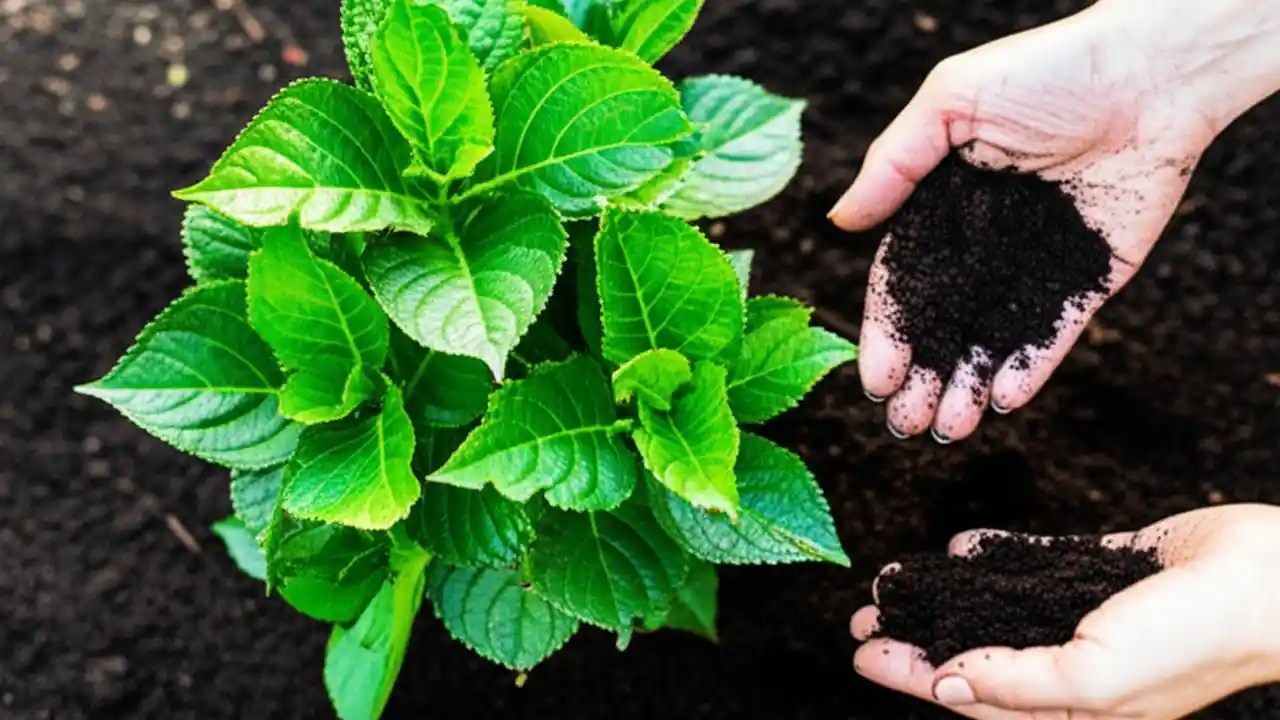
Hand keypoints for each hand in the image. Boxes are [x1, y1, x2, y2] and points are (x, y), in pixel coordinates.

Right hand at [829, 0, 1279, 441]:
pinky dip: (1027, 371)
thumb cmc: (1046, 73)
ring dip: (967, 389)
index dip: (886, 334)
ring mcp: (1030, 270)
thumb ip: (892, 164)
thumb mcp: (951, 102)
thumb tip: (839, 221)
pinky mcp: (1084, 283)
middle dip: (921, 379)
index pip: (901, 285)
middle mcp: (979, 248)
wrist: (1150, 77)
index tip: (876, 379)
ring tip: (948, 429)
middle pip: (940, 327)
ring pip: (990, 343)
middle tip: (905, 425)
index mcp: (938, 209)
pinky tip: (1003, 399)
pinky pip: (1050, 337)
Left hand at [851, 504, 1279, 719]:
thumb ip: (1016, 683)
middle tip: (862, 617)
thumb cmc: (1191, 640)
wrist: (1274, 581)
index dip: (912, 674)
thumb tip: (947, 684)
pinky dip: (998, 559)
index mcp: (1073, 710)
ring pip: (998, 610)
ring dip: (946, 597)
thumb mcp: (1095, 677)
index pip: (972, 696)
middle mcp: (1075, 670)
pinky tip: (963, 549)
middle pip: (974, 654)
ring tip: (896, 582)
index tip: (859, 653)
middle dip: (915, 638)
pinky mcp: (1106, 572)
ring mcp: (1090, 620)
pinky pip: (1038, 566)